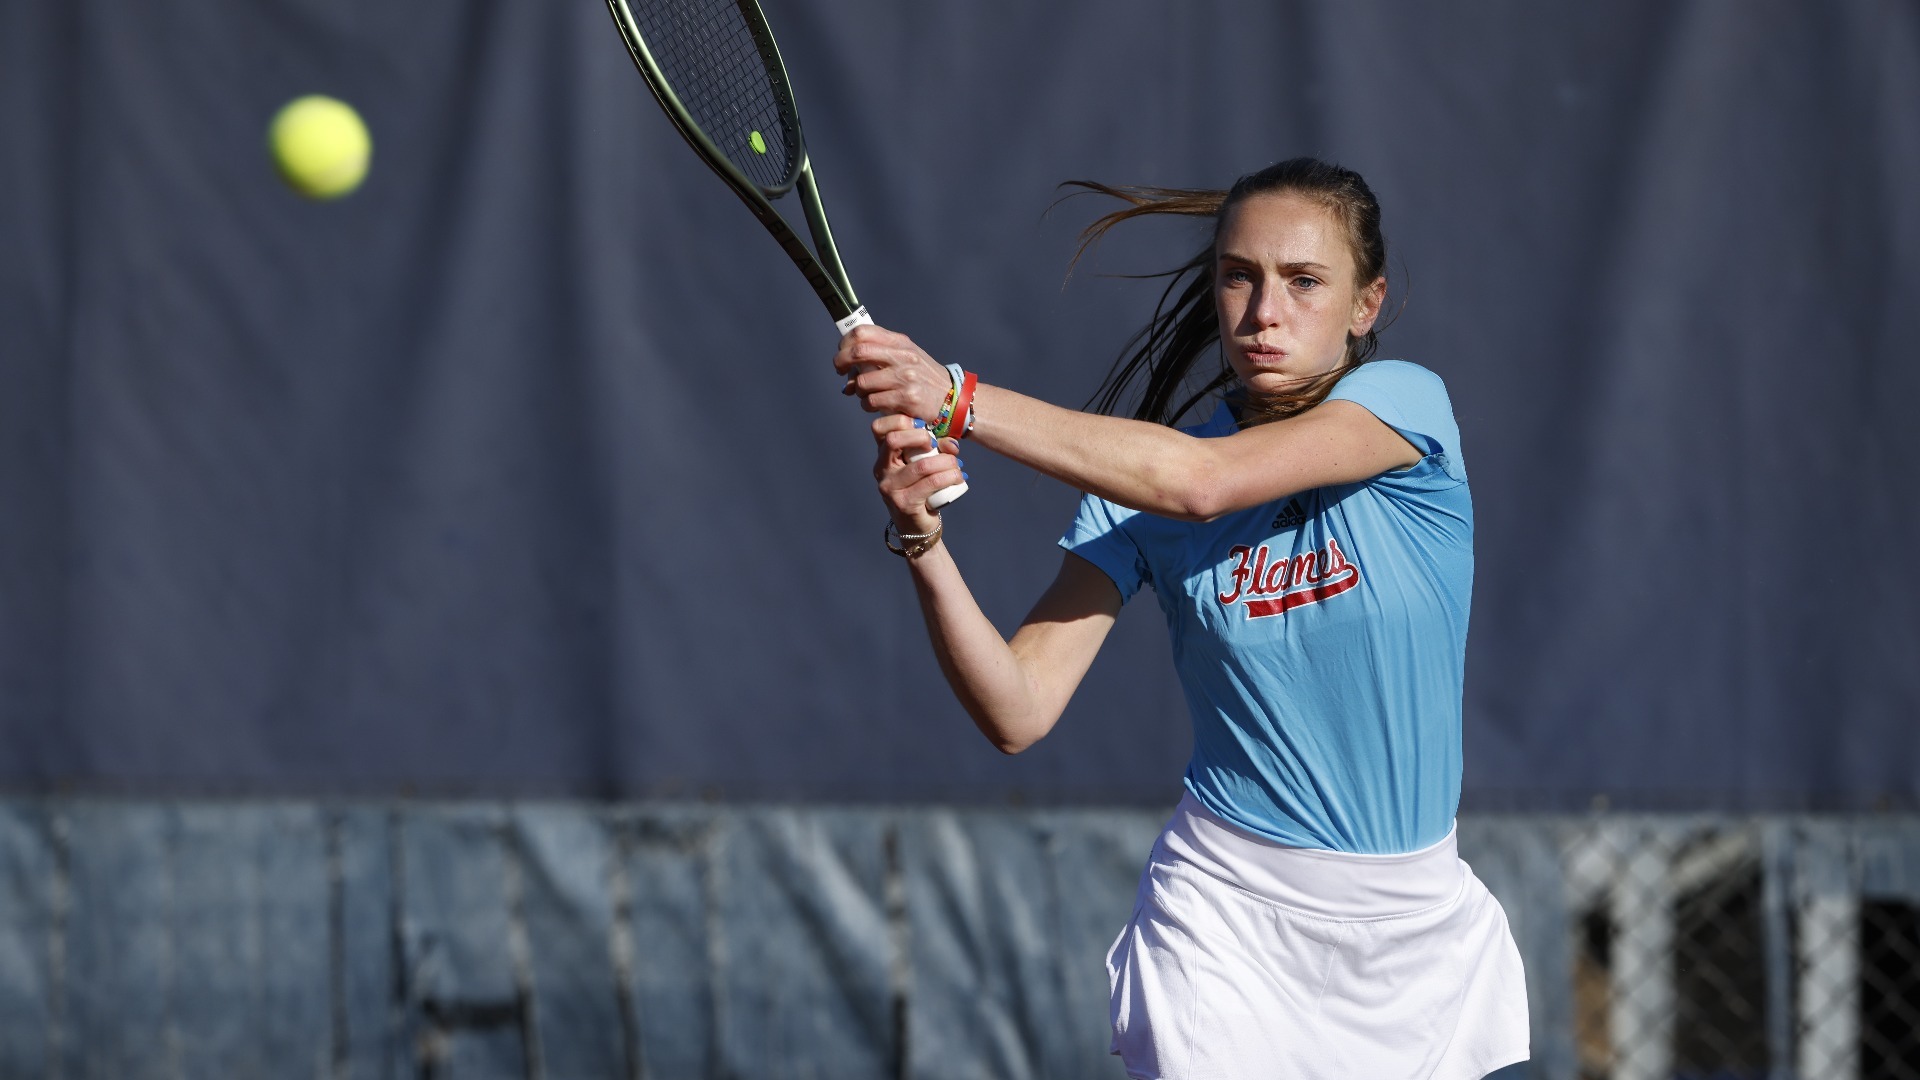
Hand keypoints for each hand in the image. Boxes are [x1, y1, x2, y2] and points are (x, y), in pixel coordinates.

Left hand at [834, 324, 952, 419]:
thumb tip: (848, 362)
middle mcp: (903, 356)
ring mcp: (905, 377)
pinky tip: (875, 405)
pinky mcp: (907, 398)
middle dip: (841, 362)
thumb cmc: (924, 378)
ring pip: (862, 382)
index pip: (863, 332)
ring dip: (857, 390)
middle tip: (840, 372)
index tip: (842, 353)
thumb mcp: (907, 356)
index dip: (845, 343)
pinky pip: (872, 401)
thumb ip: (881, 353)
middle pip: (858, 352)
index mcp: (900, 343)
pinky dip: (867, 405)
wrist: (954, 398)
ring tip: (864, 394)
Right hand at [872, 414, 963, 534]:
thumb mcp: (924, 463)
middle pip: (893, 440)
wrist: (917, 526)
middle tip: (936, 445)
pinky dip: (949, 476)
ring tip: (957, 466)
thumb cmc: (921, 489)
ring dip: (946, 462)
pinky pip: (931, 483)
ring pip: (921, 465)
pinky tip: (958, 477)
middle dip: (921, 436)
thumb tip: (951, 444)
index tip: (923, 428)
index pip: (879, 428)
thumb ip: (935, 448)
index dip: (901, 420)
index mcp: (883, 455)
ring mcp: (890, 487)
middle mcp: (881, 469)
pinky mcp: (903, 502)